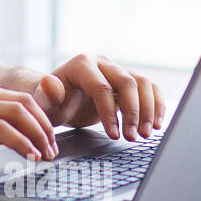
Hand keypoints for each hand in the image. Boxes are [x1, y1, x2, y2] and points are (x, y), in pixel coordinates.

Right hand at [0, 80, 57, 178]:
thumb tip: (19, 139)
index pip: (19, 98)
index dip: (40, 119)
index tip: (49, 140)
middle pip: (24, 102)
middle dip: (45, 126)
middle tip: (53, 149)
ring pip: (18, 113)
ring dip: (38, 135)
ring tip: (46, 155)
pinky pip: (4, 130)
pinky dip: (23, 143)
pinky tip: (29, 157)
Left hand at [25, 54, 165, 141]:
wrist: (58, 100)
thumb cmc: (50, 102)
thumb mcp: (43, 103)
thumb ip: (46, 95)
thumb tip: (48, 82)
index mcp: (81, 64)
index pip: (102, 87)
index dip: (109, 112)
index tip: (113, 134)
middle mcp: (102, 63)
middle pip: (127, 82)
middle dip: (133, 112)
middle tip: (132, 137)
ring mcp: (116, 70)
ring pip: (143, 84)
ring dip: (148, 110)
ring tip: (145, 134)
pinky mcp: (127, 81)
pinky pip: (149, 88)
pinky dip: (157, 105)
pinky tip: (157, 124)